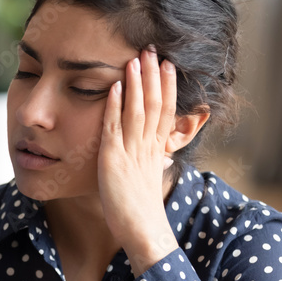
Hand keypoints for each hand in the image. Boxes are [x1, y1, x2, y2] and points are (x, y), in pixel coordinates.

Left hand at [97, 45, 179, 275]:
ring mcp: (131, 151)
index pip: (165, 110)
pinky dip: (114, 105)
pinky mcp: (114, 159)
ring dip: (136, 83)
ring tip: (136, 58)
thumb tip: (158, 154)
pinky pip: (114, 127)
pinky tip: (113, 86)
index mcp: (156, 150)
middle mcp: (147, 146)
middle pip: (154, 103)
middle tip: (152, 48)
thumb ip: (151, 161)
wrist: (143, 231)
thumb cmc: (141, 210)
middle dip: (153, 75)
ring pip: (137, 110)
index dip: (166, 86)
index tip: (167, 64)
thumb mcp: (149, 178)